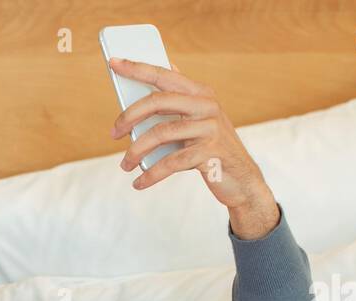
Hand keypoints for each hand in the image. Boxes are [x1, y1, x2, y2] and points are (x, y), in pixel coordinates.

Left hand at [107, 58, 277, 231]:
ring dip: (136, 151)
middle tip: (113, 133)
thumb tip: (150, 77)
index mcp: (200, 93)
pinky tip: (139, 182)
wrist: (241, 178)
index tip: (114, 62)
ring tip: (125, 165)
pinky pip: (171, 162)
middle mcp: (207, 105)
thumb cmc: (209, 149)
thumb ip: (176, 102)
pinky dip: (151, 174)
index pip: (164, 74)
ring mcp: (210, 128)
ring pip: (160, 134)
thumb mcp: (195, 121)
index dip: (138, 68)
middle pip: (158, 102)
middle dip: (129, 117)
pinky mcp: (210, 153)